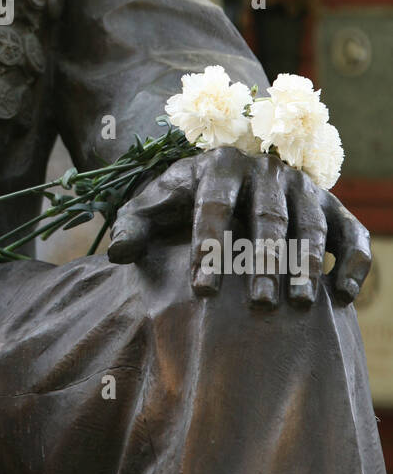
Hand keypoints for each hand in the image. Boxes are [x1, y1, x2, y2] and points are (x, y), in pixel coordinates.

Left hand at [107, 147, 370, 307]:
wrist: (227, 178)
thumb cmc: (182, 201)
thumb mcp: (151, 205)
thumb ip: (130, 225)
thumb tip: (120, 253)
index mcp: (218, 166)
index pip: (213, 208)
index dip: (208, 247)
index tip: (201, 291)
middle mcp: (266, 170)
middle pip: (267, 218)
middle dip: (264, 262)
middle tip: (261, 307)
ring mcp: (303, 187)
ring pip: (309, 225)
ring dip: (307, 264)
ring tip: (300, 305)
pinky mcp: (332, 206)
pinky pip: (351, 232)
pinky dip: (353, 261)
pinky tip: (344, 295)